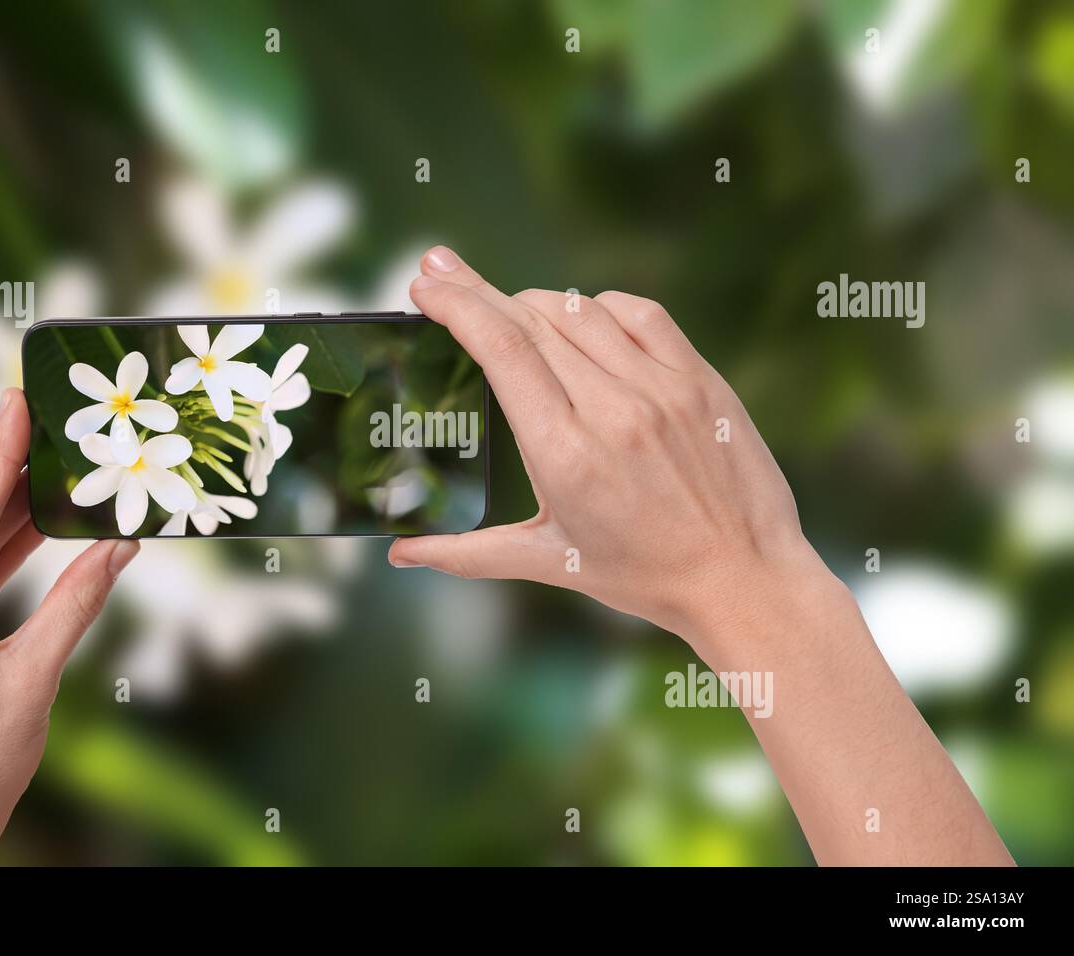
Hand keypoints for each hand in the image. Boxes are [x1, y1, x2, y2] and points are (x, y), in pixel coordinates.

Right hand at [389, 246, 829, 649]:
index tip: (424, 282)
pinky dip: (597, 305)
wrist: (744, 578)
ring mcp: (662, 388)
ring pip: (580, 309)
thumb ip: (466, 553)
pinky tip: (578, 315)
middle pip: (531, 319)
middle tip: (438, 266)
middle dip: (476, 290)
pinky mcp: (700, 379)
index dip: (458, 304)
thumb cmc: (642, 575)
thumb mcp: (549, 563)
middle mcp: (613, 411)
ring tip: (503, 306)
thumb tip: (398, 555)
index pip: (502, 349)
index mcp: (566, 455)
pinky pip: (639, 313)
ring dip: (532, 300)